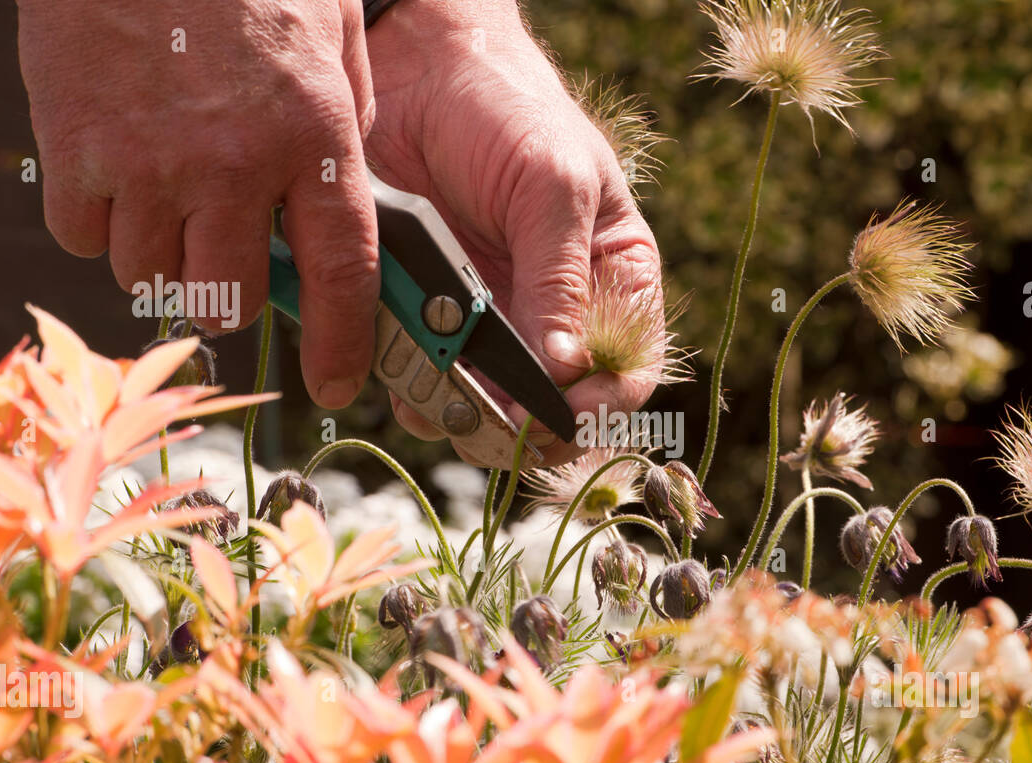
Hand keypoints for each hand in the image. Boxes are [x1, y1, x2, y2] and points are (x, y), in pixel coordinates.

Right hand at [16, 0, 380, 408]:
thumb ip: (347, 118)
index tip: (335, 381)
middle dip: (231, 293)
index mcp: (314, 135)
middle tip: (226, 254)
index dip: (341, 344)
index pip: (339, 274)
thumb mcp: (332, 32)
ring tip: (166, 191)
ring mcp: (149, 162)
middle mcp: (234, 164)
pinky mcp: (75, 147)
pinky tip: (114, 170)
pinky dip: (97, 221)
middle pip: (231, 300)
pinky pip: (82, 238)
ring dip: (161, 255)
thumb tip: (340, 188)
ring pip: (152, 278)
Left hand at [364, 1, 664, 465]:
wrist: (410, 68)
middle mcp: (555, 312)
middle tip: (492, 425)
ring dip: (461, 410)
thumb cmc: (506, 111)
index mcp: (612, 280)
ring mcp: (490, 321)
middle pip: (555, 406)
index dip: (600, 407)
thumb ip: (559, 279)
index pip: (628, 370)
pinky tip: (403, 362)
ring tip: (439, 388)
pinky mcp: (428, 318)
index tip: (560, 418)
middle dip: (523, 425)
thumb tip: (567, 371)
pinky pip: (424, 378)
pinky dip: (412, 383)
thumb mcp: (551, 186)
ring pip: (486, 406)